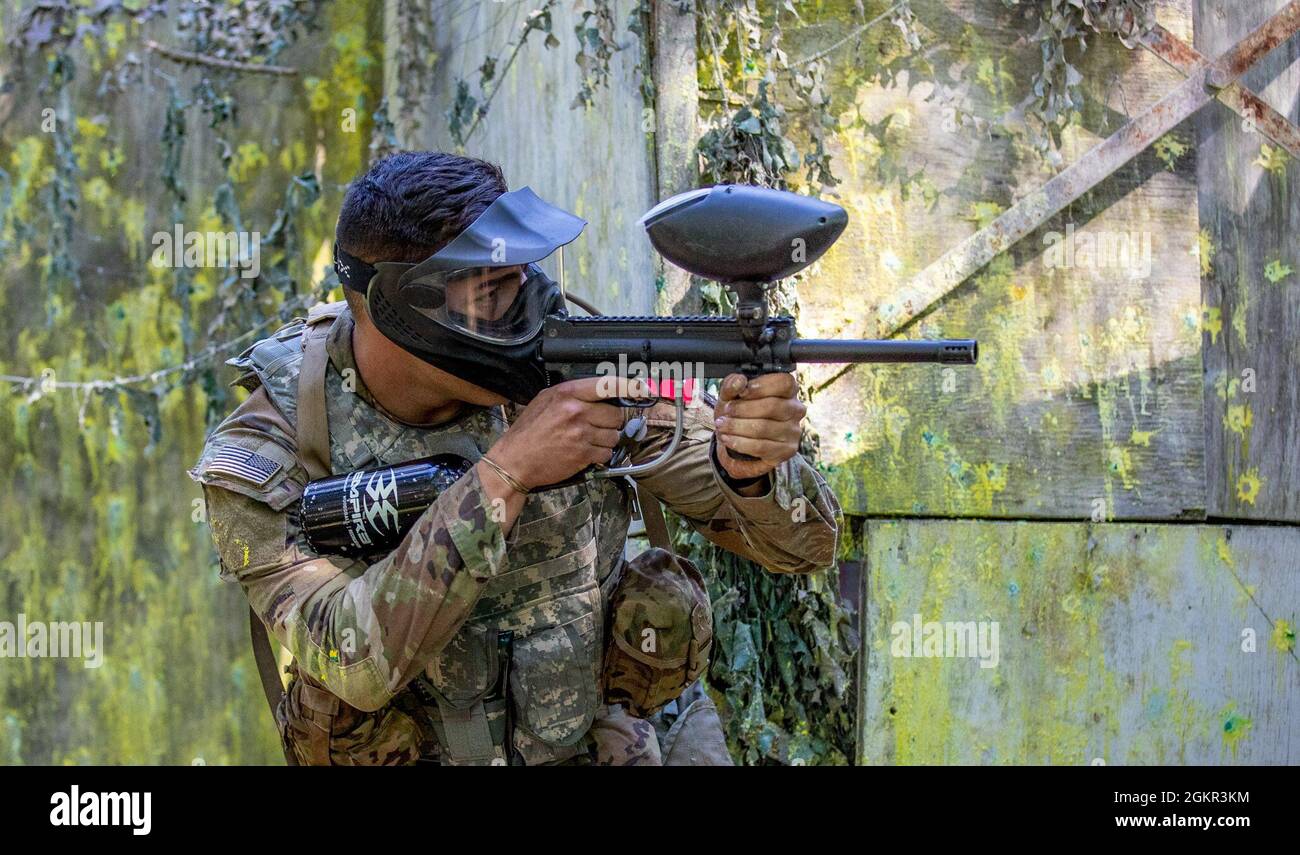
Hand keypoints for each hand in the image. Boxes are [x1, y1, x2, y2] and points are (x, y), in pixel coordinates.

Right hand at [486, 376, 647, 489]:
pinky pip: (607, 453)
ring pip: (614, 435)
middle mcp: (576, 411)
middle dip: (610, 423)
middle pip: (616, 414)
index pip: (607, 385)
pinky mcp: (583, 454)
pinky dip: (600, 455)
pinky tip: (585, 453)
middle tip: (596, 427)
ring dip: (606, 440)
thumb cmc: (528, 431)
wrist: (514, 461)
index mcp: (567, 394)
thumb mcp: (545, 401)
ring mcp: (581, 433)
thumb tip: (602, 393)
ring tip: (586, 441)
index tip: (643, 388)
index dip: (629, 387)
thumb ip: (572, 395)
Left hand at [713, 372, 805, 481]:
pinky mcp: (786, 451)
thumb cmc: (740, 412)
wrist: (740, 439)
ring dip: (737, 427)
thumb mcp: (732, 395)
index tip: (742, 392)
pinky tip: (727, 438)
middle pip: (772, 406)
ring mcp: (793, 431)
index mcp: (788, 390)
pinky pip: (761, 447)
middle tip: (726, 411)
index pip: (785, 383)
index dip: (763, 386)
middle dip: (743, 409)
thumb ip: (732, 385)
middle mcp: (795, 410)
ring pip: (764, 428)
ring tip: (722, 425)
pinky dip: (740, 443)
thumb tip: (739, 381)